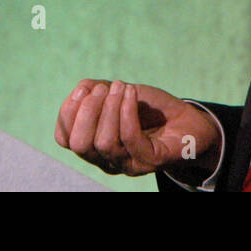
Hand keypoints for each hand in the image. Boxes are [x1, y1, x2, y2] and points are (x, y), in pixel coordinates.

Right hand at [54, 78, 220, 177]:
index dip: (67, 112)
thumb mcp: (117, 93)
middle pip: (80, 144)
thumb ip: (95, 90)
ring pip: (104, 143)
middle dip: (87, 111)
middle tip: (102, 88)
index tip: (84, 88)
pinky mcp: (150, 161)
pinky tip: (132, 93)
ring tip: (121, 87)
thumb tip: (82, 88)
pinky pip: (130, 139)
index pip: (64, 139)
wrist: (187, 120)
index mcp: (92, 145)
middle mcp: (106, 160)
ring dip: (110, 108)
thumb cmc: (149, 108)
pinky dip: (127, 111)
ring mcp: (128, 164)